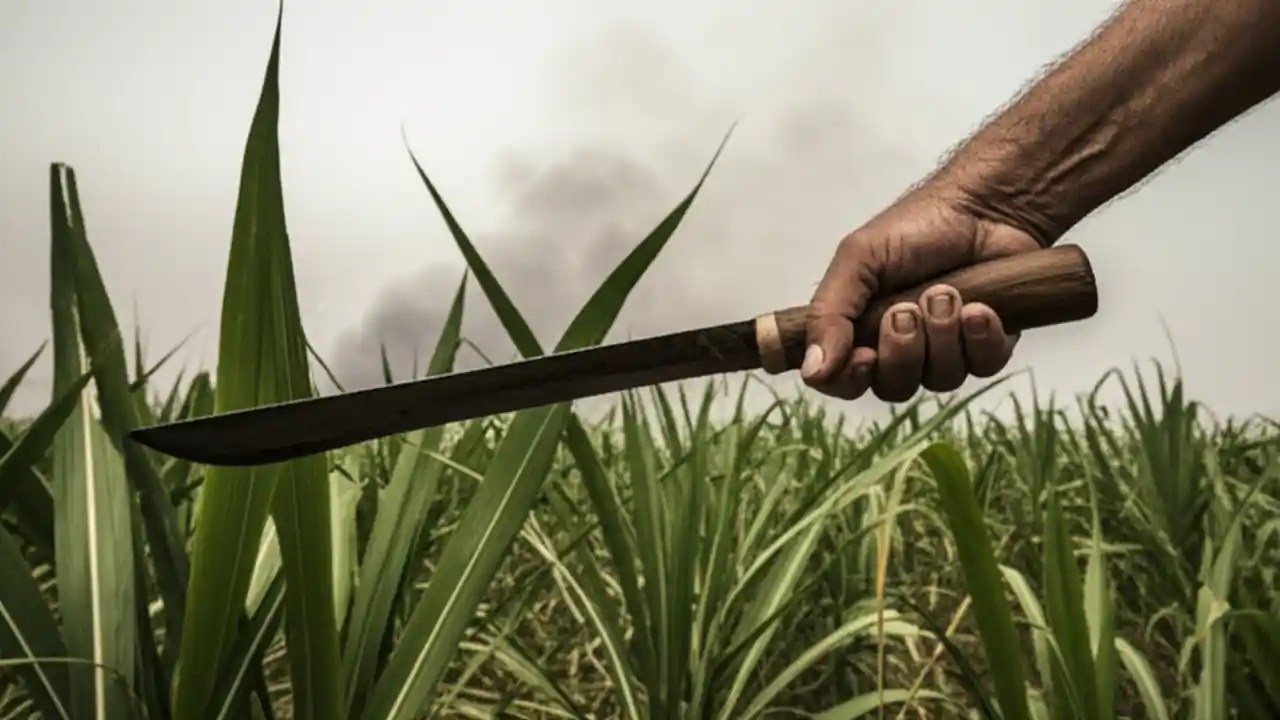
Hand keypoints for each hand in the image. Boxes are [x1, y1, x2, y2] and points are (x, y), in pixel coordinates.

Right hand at [802, 185, 1045, 401]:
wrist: (981, 206)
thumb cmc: (913, 228)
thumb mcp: (857, 260)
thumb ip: (828, 314)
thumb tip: (811, 372)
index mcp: (859, 330)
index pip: (842, 381)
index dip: (851, 379)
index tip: (865, 355)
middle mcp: (900, 348)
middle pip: (893, 386)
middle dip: (903, 350)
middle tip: (909, 309)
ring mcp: (945, 350)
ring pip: (939, 379)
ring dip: (942, 335)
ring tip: (947, 292)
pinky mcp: (988, 346)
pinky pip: (982, 366)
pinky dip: (979, 337)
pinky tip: (980, 308)